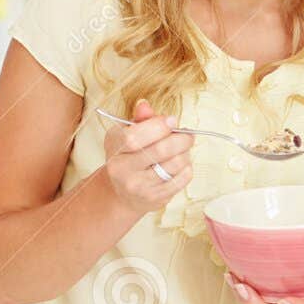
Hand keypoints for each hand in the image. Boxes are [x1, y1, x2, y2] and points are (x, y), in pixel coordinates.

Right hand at [100, 99, 192, 215]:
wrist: (123, 193)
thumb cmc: (129, 157)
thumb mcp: (127, 135)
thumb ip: (139, 120)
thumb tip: (144, 105)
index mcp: (114, 149)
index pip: (134, 137)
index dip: (158, 126)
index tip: (172, 121)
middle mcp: (122, 170)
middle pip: (160, 150)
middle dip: (181, 139)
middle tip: (188, 135)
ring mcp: (139, 186)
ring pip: (175, 164)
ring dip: (185, 153)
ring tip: (183, 150)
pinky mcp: (154, 198)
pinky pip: (181, 179)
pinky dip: (187, 168)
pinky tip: (181, 165)